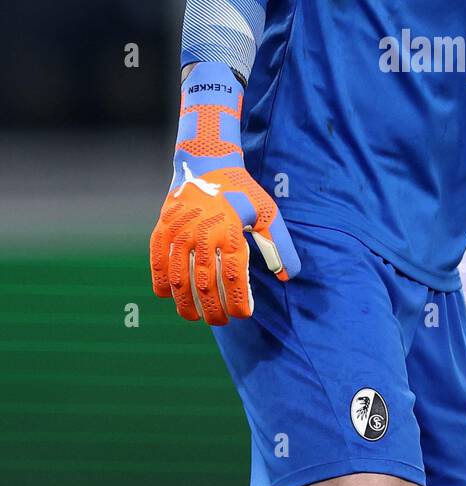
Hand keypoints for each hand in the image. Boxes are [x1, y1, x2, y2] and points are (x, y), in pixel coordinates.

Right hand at [149, 62, 299, 324]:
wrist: (206, 163)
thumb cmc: (241, 191)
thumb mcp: (267, 213)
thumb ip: (278, 245)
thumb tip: (288, 276)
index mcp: (230, 233)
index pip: (234, 278)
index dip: (237, 302)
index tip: (243, 316)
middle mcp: (203, 236)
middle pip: (205, 285)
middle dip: (213, 310)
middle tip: (220, 322)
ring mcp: (179, 233)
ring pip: (179, 280)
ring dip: (185, 304)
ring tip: (193, 317)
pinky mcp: (162, 229)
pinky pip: (158, 264)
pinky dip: (161, 283)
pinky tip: (168, 296)